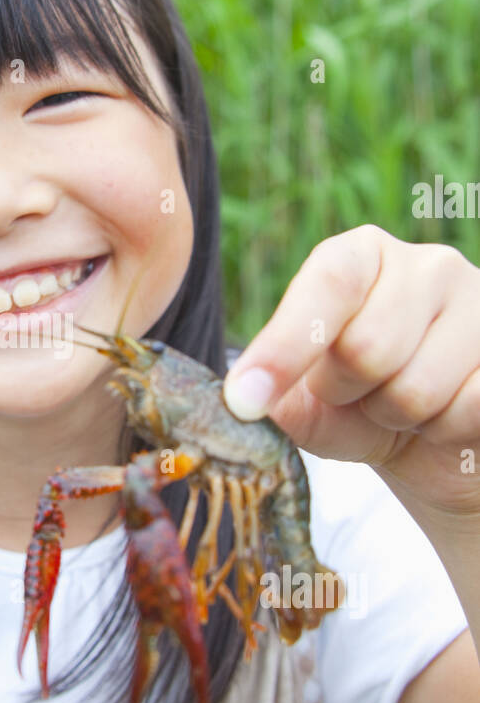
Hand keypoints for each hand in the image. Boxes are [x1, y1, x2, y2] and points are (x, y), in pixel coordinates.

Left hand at [222, 225, 479, 518]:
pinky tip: (450, 417)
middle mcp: (428, 265)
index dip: (285, 346)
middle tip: (362, 395)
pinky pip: (469, 409)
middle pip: (367, 349)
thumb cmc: (362, 410)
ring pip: (417, 389)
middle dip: (351, 395)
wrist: (440, 446)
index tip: (245, 398)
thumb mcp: (308, 404)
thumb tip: (244, 401)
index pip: (327, 284)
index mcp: (363, 256)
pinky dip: (446, 432)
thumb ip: (277, 397)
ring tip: (407, 407)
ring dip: (399, 421)